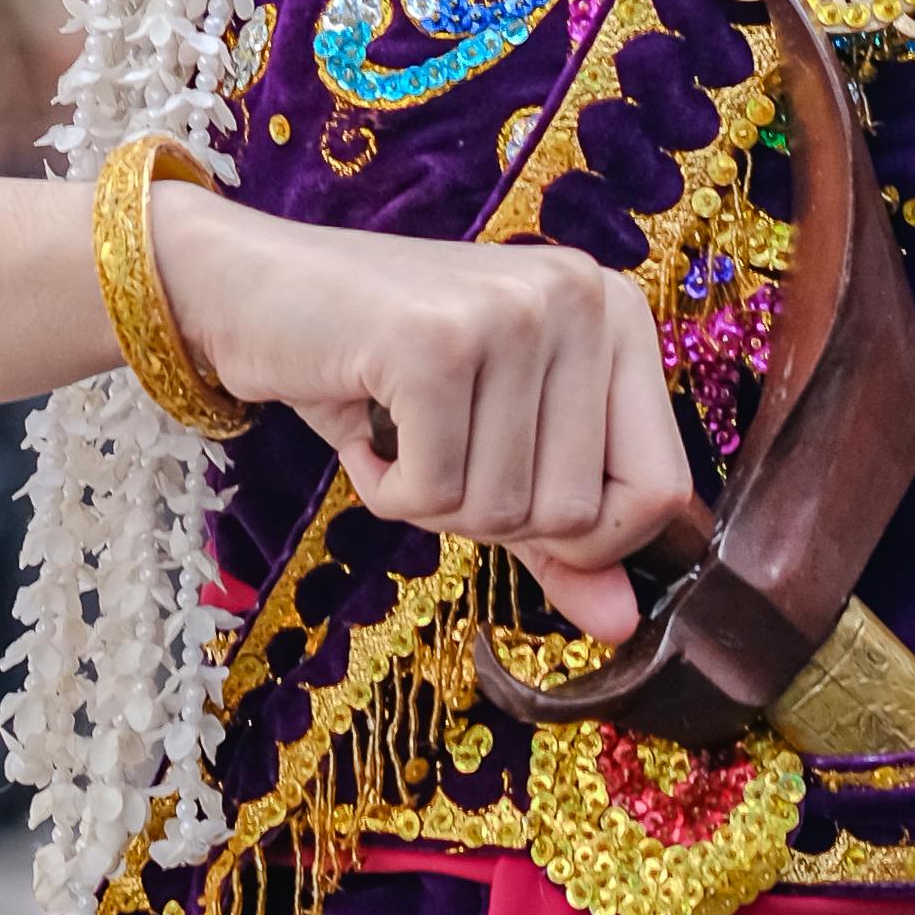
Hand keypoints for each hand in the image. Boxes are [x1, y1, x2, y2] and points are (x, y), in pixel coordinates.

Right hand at [151, 187, 687, 640]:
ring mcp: (513, 311)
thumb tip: (621, 626)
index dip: (587, 539)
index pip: (661, 490)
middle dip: (489, 518)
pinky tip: (364, 422)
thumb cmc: (381, 372)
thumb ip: (561, 536)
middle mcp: (583, 299)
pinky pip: (432, 492)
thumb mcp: (489, 448)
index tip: (513, 501)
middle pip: (581, 515)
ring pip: (503, 510)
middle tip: (435, 450)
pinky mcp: (435, 340)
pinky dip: (384, 490)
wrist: (253, 288)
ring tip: (397, 428)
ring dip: (429, 501)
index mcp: (620, 318)